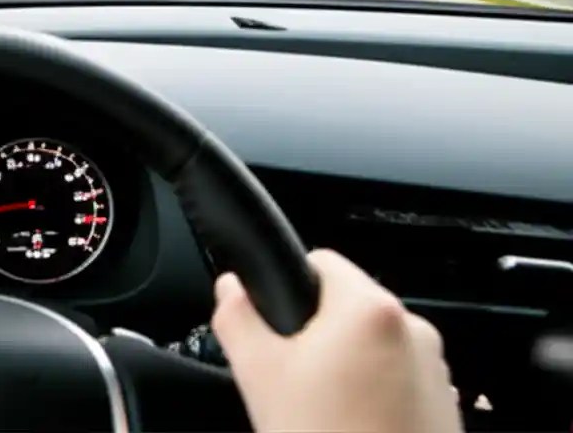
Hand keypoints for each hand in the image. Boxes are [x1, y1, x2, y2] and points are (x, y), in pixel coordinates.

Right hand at [212, 249, 461, 432]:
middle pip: (347, 308)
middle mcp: (414, 330)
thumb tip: (231, 288)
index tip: (274, 330)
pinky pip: (398, 383)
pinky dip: (373, 397)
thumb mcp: (258, 374)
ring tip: (323, 413)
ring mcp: (436, 371)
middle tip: (291, 381)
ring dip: (346, 367)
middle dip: (317, 336)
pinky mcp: (446, 408)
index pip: (320, 261)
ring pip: (372, 348)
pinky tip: (351, 429)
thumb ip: (237, 316)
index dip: (288, 289)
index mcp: (369, 308)